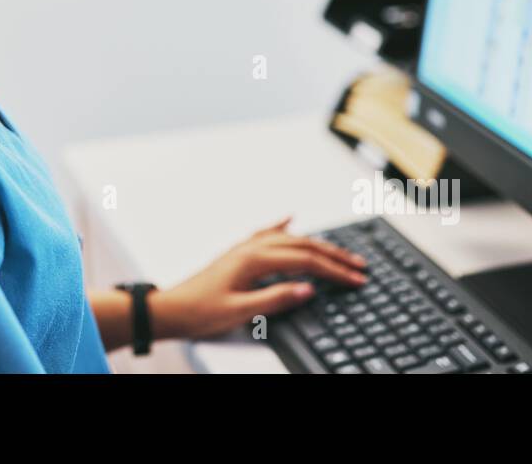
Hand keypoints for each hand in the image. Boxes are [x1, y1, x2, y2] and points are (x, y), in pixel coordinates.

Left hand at [149, 214, 366, 340]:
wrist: (171, 309)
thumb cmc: (200, 311)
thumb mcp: (240, 311)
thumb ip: (275, 299)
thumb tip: (308, 289)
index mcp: (254, 259)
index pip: (306, 262)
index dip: (334, 271)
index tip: (356, 279)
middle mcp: (251, 248)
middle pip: (302, 246)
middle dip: (334, 256)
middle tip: (360, 266)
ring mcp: (244, 248)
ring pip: (289, 239)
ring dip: (317, 244)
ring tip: (340, 252)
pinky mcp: (239, 254)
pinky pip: (267, 233)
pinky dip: (283, 226)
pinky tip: (291, 219)